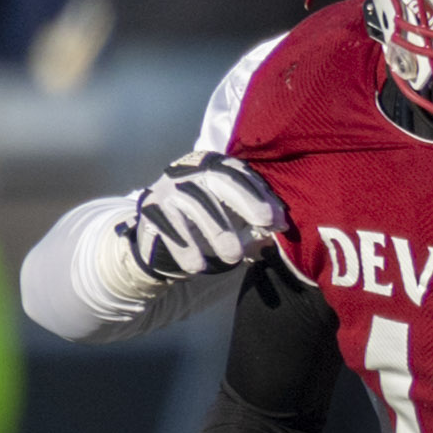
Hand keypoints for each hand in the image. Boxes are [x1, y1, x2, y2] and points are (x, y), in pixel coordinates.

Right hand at [122, 151, 287, 283]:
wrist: (160, 227)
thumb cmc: (207, 216)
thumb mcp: (231, 208)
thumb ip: (255, 212)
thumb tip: (281, 224)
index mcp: (213, 166)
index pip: (239, 175)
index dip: (260, 196)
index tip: (276, 221)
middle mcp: (189, 172)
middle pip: (220, 182)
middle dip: (246, 204)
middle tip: (264, 226)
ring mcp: (168, 188)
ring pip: (196, 206)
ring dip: (218, 233)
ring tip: (233, 258)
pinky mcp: (152, 210)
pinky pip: (171, 229)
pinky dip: (185, 249)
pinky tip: (197, 266)